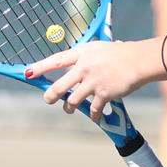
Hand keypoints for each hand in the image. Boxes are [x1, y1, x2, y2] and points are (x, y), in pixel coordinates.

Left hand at [25, 39, 159, 122]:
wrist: (138, 60)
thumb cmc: (122, 53)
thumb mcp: (100, 48)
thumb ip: (88, 57)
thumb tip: (80, 63)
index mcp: (83, 53)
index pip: (56, 60)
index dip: (40, 67)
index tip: (27, 73)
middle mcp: (84, 68)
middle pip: (60, 86)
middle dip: (51, 95)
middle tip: (47, 99)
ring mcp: (93, 82)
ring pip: (72, 101)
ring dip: (69, 107)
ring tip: (69, 109)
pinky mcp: (103, 94)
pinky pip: (93, 110)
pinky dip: (94, 115)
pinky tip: (95, 118)